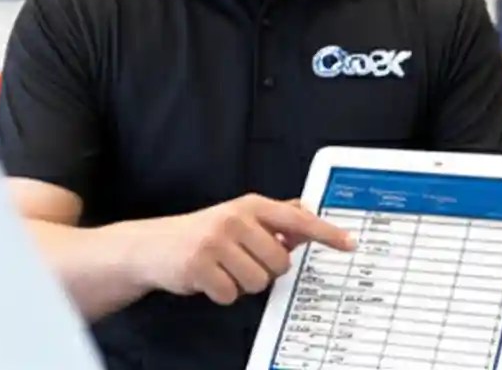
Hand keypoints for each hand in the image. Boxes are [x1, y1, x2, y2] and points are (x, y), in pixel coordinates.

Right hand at [132, 194, 354, 305]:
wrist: (152, 246)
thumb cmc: (200, 234)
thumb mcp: (236, 218)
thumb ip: (273, 219)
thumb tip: (307, 215)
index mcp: (248, 206)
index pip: (296, 219)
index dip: (326, 233)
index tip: (349, 243)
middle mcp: (234, 220)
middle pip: (280, 262)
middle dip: (264, 270)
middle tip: (241, 261)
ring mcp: (215, 242)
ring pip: (257, 282)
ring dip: (242, 284)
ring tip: (222, 270)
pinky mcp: (199, 265)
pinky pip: (231, 295)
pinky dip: (221, 294)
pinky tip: (207, 279)